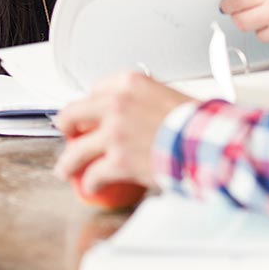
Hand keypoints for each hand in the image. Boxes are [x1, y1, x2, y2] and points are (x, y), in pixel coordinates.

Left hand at [54, 71, 190, 193]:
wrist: (203, 141)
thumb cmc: (193, 120)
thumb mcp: (167, 94)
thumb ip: (147, 100)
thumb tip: (142, 112)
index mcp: (129, 83)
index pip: (97, 89)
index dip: (93, 103)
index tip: (93, 112)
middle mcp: (116, 104)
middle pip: (74, 114)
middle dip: (66, 125)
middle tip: (68, 133)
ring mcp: (113, 133)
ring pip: (76, 151)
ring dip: (68, 162)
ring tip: (65, 169)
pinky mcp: (116, 161)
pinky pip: (94, 174)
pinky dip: (92, 183)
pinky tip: (93, 186)